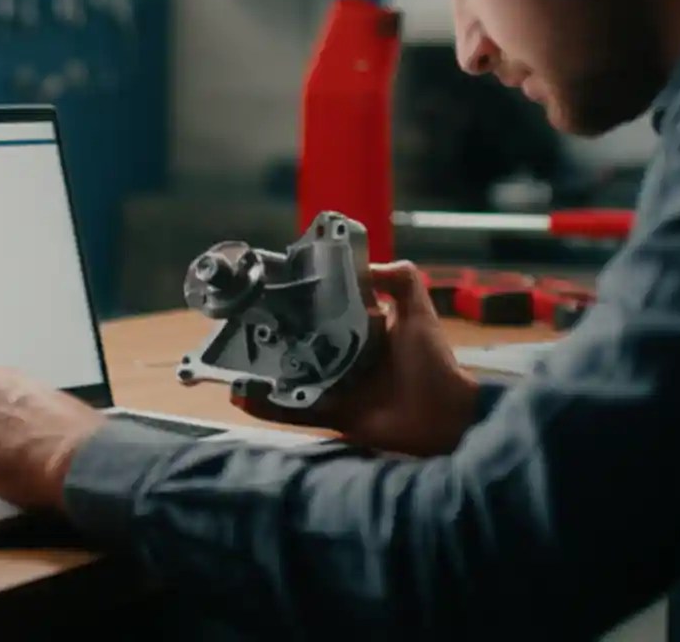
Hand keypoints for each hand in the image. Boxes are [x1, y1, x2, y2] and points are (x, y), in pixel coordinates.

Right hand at [232, 261, 479, 456]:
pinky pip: (294, 411)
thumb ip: (402, 280)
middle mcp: (344, 357)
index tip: (270, 291)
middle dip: (272, 338)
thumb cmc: (433, 363)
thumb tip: (369, 262)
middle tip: (242, 326)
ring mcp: (336, 388)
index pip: (322, 312)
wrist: (444, 417)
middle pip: (299, 345)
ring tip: (234, 362)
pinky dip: (268, 407)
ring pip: (289, 378)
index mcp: (360, 331)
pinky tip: (243, 397)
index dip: (299, 303)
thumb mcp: (419, 313)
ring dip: (262, 373)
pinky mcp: (332, 415)